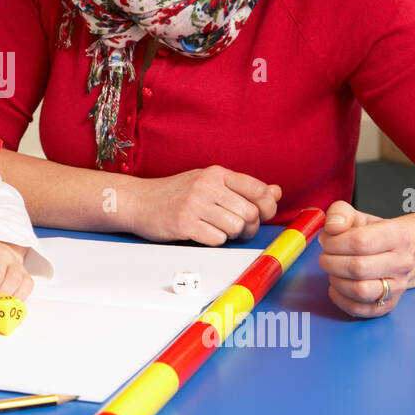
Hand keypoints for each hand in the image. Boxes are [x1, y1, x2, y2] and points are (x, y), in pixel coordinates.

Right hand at [125, 166, 280, 243]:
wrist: (138, 201)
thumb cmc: (176, 194)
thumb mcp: (209, 183)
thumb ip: (242, 188)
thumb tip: (275, 191)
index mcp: (217, 173)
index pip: (259, 189)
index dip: (267, 207)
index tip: (261, 215)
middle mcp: (207, 185)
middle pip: (250, 213)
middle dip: (249, 227)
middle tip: (237, 229)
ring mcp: (194, 204)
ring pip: (235, 228)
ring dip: (230, 235)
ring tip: (216, 230)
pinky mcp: (184, 223)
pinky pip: (217, 239)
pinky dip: (214, 241)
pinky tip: (202, 234)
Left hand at [317, 201, 412, 317]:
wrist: (393, 253)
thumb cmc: (370, 235)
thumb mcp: (356, 216)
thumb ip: (339, 214)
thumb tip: (332, 227)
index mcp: (396, 235)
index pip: (360, 241)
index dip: (334, 243)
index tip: (327, 241)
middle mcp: (402, 262)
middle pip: (358, 268)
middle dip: (331, 262)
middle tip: (326, 257)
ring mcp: (397, 286)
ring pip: (360, 291)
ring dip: (337, 281)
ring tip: (333, 271)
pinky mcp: (388, 305)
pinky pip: (358, 309)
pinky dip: (340, 298)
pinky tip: (337, 286)